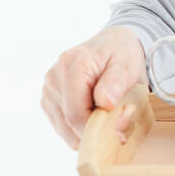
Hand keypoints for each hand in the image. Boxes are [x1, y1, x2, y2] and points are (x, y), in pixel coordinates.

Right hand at [40, 26, 147, 150]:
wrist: (112, 44)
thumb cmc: (121, 55)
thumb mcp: (127, 65)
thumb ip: (117, 85)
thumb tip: (106, 104)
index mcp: (72, 65)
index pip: (76, 114)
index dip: (96, 129)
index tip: (116, 129)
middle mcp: (54, 76)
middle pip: (68, 122)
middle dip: (93, 131)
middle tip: (116, 124)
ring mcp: (48, 88)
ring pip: (63, 128)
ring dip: (85, 130)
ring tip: (105, 115)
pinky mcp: (47, 98)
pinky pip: (61, 125)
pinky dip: (78, 127)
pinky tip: (93, 113)